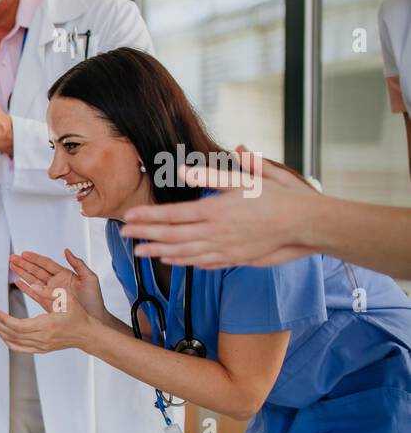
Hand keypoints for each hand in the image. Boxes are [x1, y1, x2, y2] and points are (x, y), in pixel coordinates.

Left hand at [0, 284, 95, 354]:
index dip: (3, 319)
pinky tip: (1, 335)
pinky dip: (8, 341)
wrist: (87, 335)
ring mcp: (41, 345)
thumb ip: (49, 292)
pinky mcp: (41, 349)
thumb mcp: (67, 299)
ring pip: (14, 341)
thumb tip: (33, 285)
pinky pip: (20, 348)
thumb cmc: (78, 315)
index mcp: (46, 326)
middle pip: (12, 333)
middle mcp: (41, 338)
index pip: (17, 325)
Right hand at [10, 248, 108, 322]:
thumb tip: (67, 251)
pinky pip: (33, 294)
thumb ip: (78, 264)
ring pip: (32, 280)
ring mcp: (50, 292)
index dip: (35, 258)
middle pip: (36, 270)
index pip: (46, 264)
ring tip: (12, 266)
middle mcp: (56, 282)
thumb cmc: (94, 300)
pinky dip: (25, 288)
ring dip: (22, 273)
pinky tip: (18, 282)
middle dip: (24, 264)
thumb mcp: (90, 278)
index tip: (24, 254)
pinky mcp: (47, 303)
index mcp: (65, 275)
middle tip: (13, 258)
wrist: (94, 318)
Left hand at [121, 146, 318, 267]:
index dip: (148, 217)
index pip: (173, 215)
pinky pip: (202, 263)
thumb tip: (184, 169)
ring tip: (139, 251)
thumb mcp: (247, 178)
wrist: (307, 224)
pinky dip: (183, 261)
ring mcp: (224, 249)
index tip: (129, 216)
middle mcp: (216, 233)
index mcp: (216, 210)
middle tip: (124, 234)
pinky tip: (170, 259)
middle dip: (145, 235)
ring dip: (159, 252)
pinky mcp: (234, 259)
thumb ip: (213, 175)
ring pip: (183, 253)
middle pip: (172, 236)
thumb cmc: (280, 196)